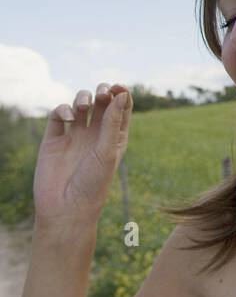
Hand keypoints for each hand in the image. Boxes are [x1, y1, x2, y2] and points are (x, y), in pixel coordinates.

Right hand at [33, 82, 132, 227]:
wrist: (65, 208)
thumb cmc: (93, 184)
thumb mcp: (107, 151)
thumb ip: (113, 122)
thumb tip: (121, 94)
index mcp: (114, 138)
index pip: (121, 108)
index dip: (121, 94)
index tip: (119, 88)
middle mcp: (95, 135)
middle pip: (101, 102)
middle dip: (102, 92)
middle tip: (102, 94)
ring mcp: (74, 136)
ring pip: (80, 105)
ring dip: (83, 98)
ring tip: (84, 107)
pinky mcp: (54, 139)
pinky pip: (58, 115)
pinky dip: (63, 109)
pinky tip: (70, 118)